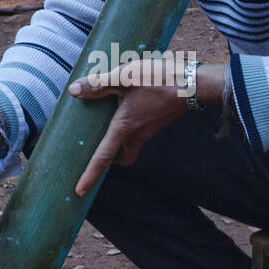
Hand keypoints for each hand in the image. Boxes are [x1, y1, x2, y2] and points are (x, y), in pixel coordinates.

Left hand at [68, 59, 221, 197]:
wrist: (194, 84)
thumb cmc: (159, 80)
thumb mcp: (124, 76)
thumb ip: (98, 84)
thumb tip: (74, 91)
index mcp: (125, 127)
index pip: (104, 156)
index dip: (90, 175)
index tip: (79, 191)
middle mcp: (138, 134)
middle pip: (122, 158)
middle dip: (110, 160)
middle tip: (98, 150)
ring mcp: (150, 130)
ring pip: (132, 145)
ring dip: (121, 141)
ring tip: (110, 121)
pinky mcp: (158, 123)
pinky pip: (141, 133)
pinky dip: (132, 128)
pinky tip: (129, 107)